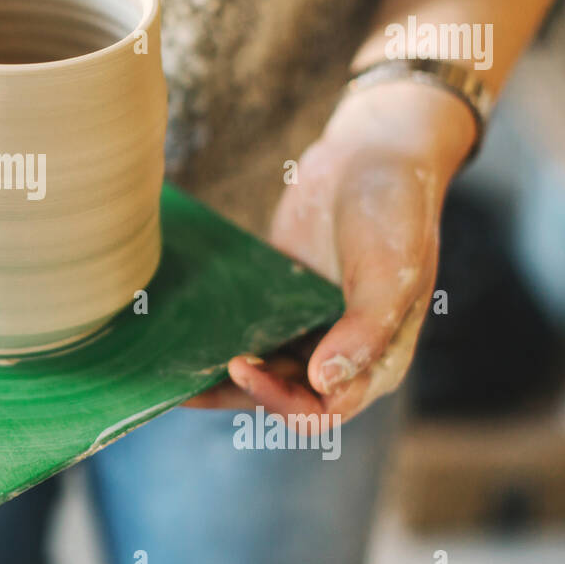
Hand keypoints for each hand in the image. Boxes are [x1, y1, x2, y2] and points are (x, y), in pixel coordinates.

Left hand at [186, 80, 475, 421]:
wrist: (375, 153)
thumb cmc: (397, 211)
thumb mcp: (389, 271)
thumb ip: (364, 330)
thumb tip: (325, 382)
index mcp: (378, 362)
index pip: (323, 410)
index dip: (280, 401)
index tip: (240, 367)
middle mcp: (343, 356)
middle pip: (284, 398)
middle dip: (237, 392)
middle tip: (186, 376)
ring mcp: (310, 330)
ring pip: (262, 370)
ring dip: (220, 376)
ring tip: (168, 370)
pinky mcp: (282, 303)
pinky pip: (249, 333)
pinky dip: (219, 338)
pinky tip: (176, 332)